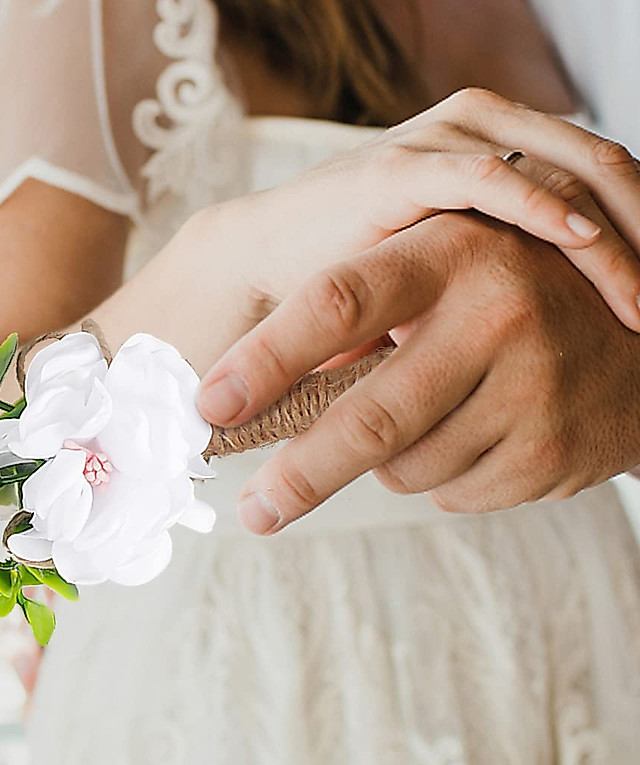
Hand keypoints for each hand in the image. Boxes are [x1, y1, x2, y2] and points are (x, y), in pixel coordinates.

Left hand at [197, 212, 639, 532]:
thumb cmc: (500, 299)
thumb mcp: (440, 274)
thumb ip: (357, 313)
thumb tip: (245, 391)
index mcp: (448, 252)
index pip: (338, 300)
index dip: (266, 357)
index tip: (210, 403)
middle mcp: (497, 313)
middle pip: (368, 417)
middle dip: (298, 476)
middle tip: (252, 513)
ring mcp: (533, 388)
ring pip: (404, 466)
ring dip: (384, 460)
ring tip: (423, 416)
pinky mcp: (554, 454)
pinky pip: (450, 494)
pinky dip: (438, 477)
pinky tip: (476, 434)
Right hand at [224, 88, 639, 332]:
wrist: (268, 263)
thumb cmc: (359, 269)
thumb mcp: (455, 263)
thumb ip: (511, 262)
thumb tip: (586, 318)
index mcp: (500, 141)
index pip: (604, 173)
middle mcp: (481, 126)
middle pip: (605, 167)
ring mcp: (444, 140)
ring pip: (565, 170)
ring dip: (617, 236)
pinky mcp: (405, 167)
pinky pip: (493, 178)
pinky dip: (544, 210)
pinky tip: (582, 245)